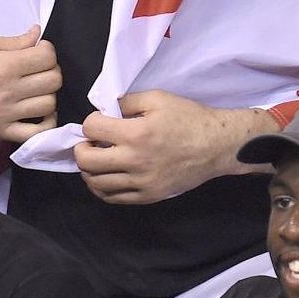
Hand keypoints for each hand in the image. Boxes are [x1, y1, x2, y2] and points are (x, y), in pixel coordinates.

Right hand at [0, 27, 59, 141]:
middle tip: (38, 71)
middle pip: (53, 81)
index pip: (47, 57)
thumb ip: (13, 41)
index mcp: (5, 66)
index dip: (47, 51)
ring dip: (47, 97)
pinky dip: (44, 124)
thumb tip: (36, 34)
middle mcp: (9, 90)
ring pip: (48, 105)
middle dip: (50, 72)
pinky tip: (39, 115)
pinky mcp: (1, 131)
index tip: (38, 52)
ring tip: (36, 93)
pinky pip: (35, 133)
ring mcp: (6, 113)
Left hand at [76, 91, 273, 203]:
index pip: (91, 129)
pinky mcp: (146, 196)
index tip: (99, 122)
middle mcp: (134, 161)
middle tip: (91, 143)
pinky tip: (105, 177)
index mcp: (136, 134)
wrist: (216, 146)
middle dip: (82, 148)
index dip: (91, 122)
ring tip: (96, 159)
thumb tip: (104, 110)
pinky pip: (112, 198)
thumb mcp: (158, 98)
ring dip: (89, 170)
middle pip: (86, 160)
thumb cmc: (189, 118)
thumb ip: (127, 102)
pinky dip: (101, 188)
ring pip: (95, 183)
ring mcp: (140, 182)